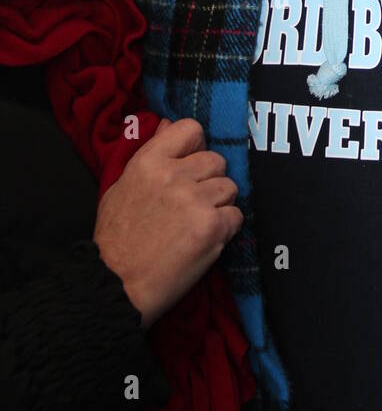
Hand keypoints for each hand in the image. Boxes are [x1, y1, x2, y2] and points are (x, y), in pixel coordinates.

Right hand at [93, 117, 242, 328]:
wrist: (116, 286)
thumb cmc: (115, 240)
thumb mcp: (121, 187)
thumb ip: (150, 155)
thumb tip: (168, 125)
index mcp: (149, 161)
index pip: (191, 130)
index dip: (196, 147)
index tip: (190, 165)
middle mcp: (174, 175)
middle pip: (216, 161)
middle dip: (209, 181)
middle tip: (191, 204)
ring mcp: (195, 200)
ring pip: (230, 187)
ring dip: (219, 205)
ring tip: (195, 224)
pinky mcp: (212, 226)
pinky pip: (236, 215)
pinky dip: (226, 228)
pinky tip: (204, 239)